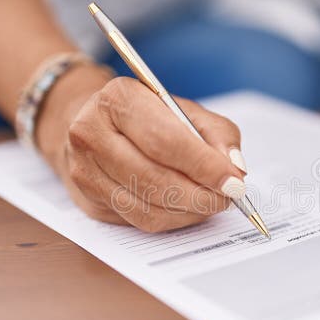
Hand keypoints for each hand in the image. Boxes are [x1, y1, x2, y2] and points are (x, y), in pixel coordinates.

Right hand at [37, 74, 247, 231]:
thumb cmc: (146, 115)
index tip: (234, 182)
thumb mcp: (184, 109)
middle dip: (200, 194)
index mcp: (117, 99)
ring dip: (189, 210)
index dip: (204, 166)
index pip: (165, 140)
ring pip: (147, 205)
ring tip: (211, 202)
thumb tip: (234, 169)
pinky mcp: (88, 198)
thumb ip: (216, 133)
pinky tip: (188, 208)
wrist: (94, 124)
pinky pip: (140, 219)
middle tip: (228, 197)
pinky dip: (173, 218)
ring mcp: (84, 169)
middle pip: (154, 178)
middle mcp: (92, 132)